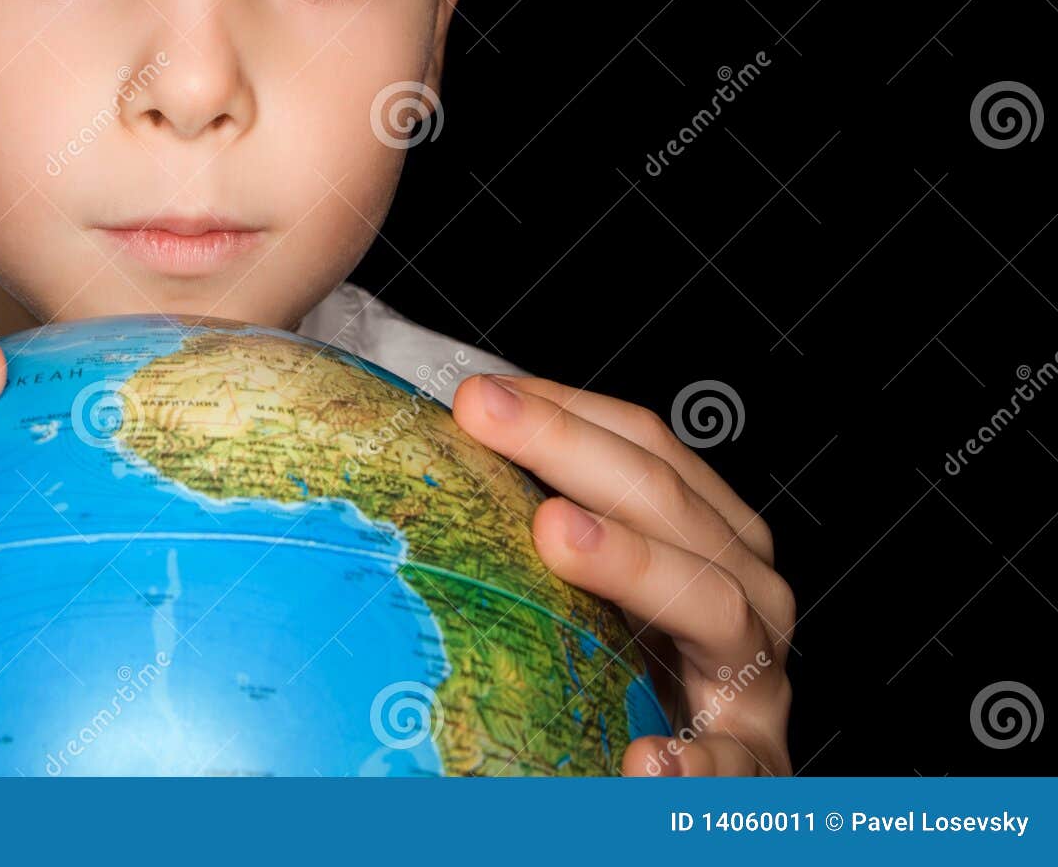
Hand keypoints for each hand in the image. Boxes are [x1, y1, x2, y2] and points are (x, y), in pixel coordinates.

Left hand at [452, 373, 794, 775]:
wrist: (705, 786)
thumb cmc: (636, 677)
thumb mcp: (597, 597)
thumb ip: (544, 538)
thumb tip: (426, 467)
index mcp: (711, 541)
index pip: (649, 450)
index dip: (567, 411)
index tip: (478, 395)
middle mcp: (746, 598)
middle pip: (673, 508)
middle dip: (576, 453)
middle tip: (488, 418)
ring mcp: (755, 685)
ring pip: (716, 607)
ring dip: (635, 564)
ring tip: (556, 534)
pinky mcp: (753, 773)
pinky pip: (734, 768)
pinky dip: (697, 764)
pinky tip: (646, 760)